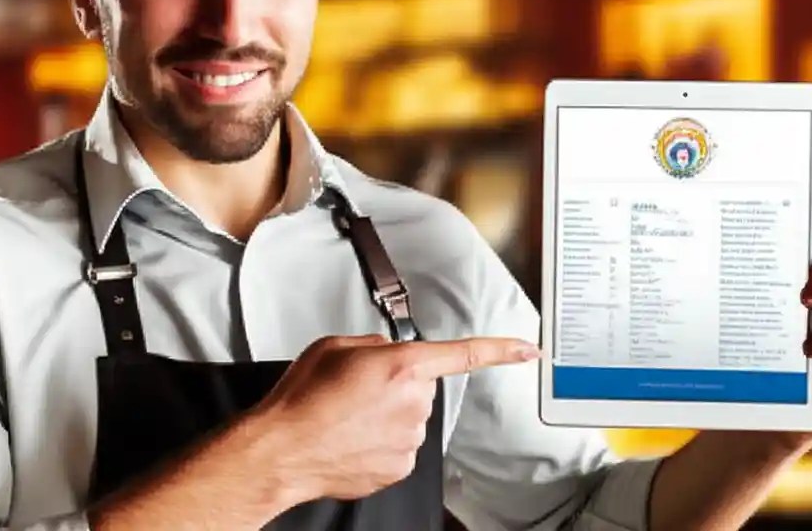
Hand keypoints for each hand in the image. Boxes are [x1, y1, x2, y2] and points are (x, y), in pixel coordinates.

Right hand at [250, 334, 538, 502]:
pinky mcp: (401, 467)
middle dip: (396, 385)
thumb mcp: (334, 346)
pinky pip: (399, 445)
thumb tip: (387, 354)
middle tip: (356, 391)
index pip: (463, 354)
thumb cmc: (302, 400)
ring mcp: (409, 439)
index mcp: (401, 366)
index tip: (529, 350)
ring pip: (409, 417)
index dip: (501, 351)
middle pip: (421, 386)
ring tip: (346, 417)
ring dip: (386, 415)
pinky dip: (379, 442)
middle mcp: (413, 403)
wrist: (283, 450)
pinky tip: (351, 439)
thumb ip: (374, 345)